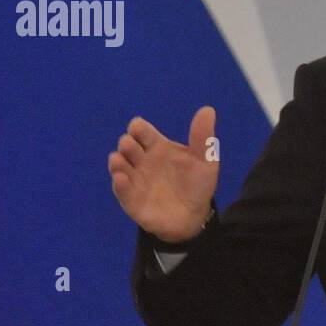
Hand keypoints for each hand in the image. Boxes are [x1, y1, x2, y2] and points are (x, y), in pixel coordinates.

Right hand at [109, 106, 219, 242]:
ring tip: (119, 160)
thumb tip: (208, 109)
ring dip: (117, 162)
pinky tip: (121, 179)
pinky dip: (119, 184)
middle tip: (131, 146)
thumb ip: (202, 137)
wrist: (195, 216)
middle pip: (127, 146)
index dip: (137, 128)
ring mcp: (135, 180)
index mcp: (156, 146)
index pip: (140, 130)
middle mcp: (142, 160)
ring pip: (118, 166)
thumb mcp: (204, 160)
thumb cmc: (196, 184)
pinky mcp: (131, 200)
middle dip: (126, 144)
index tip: (138, 129)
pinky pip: (121, 191)